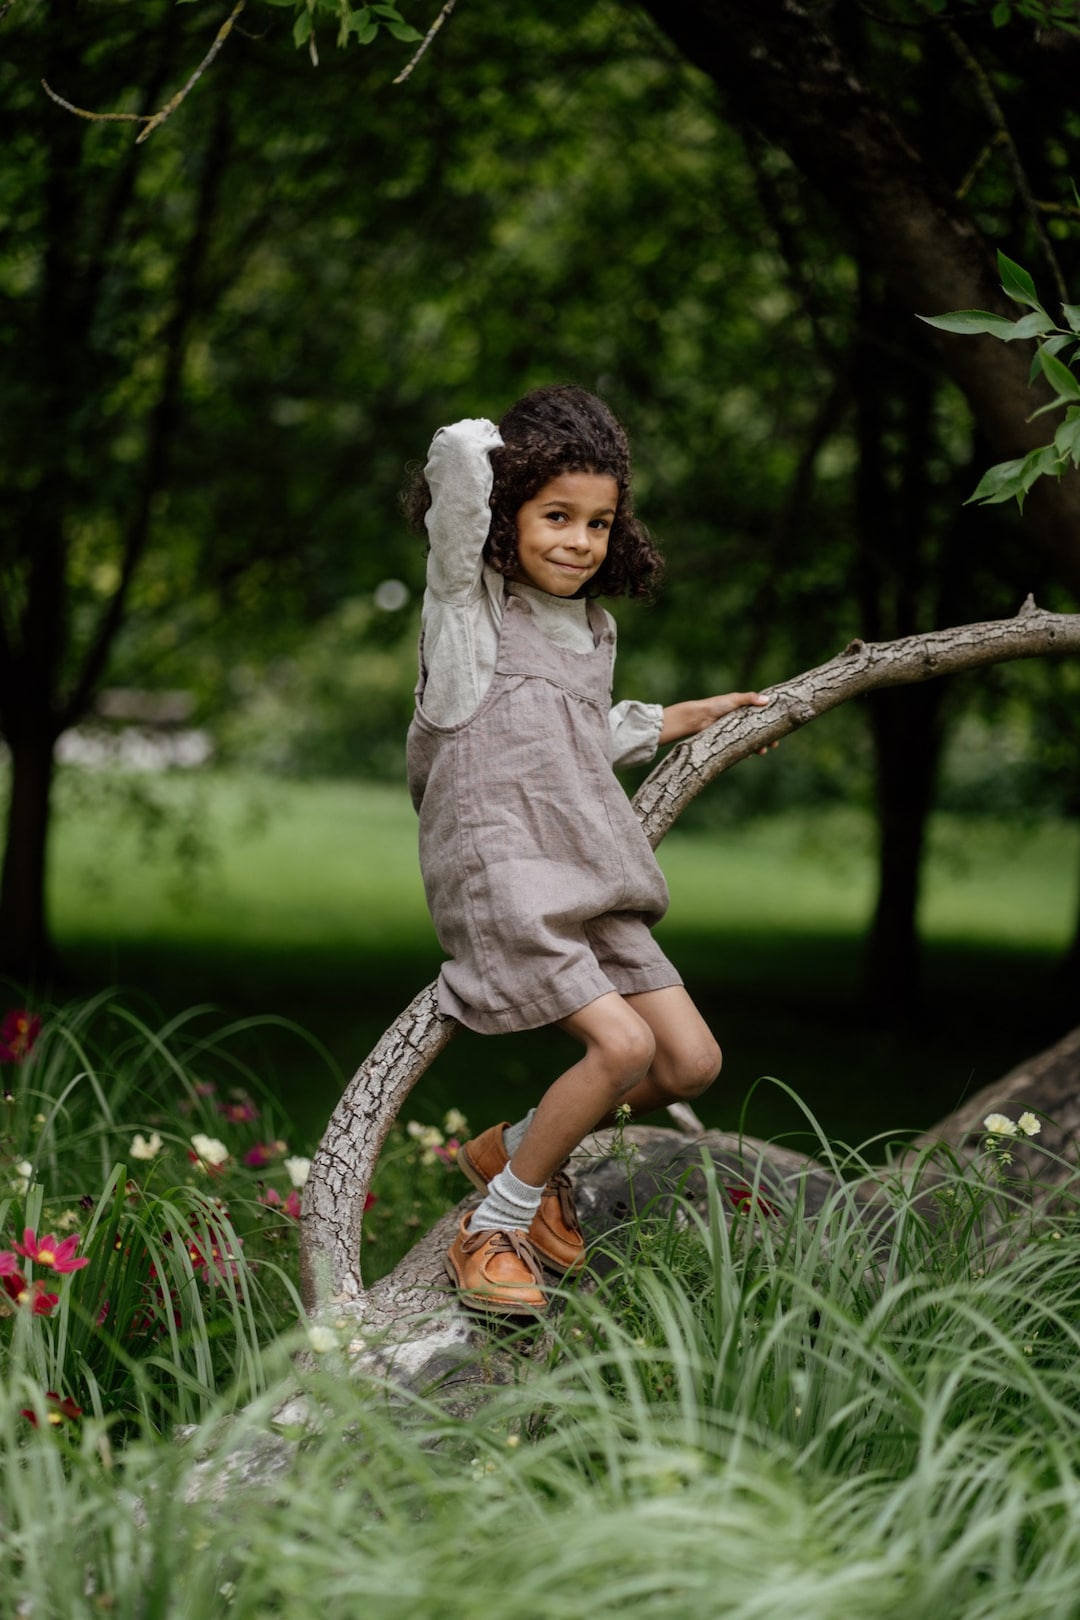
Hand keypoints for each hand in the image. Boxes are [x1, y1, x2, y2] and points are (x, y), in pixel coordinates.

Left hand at [659, 692, 774, 748]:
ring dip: (758, 747)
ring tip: (762, 751)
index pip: (762, 717)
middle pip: (759, 732)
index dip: (771, 723)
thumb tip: (767, 699)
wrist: (697, 718)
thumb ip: (750, 699)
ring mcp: (735, 733)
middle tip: (774, 744)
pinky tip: (749, 754)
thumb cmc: (716, 705)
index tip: (780, 730)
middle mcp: (742, 722)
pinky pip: (740, 748)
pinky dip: (746, 751)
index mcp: (745, 711)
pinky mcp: (728, 742)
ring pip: (751, 741)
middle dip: (767, 738)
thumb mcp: (734, 699)